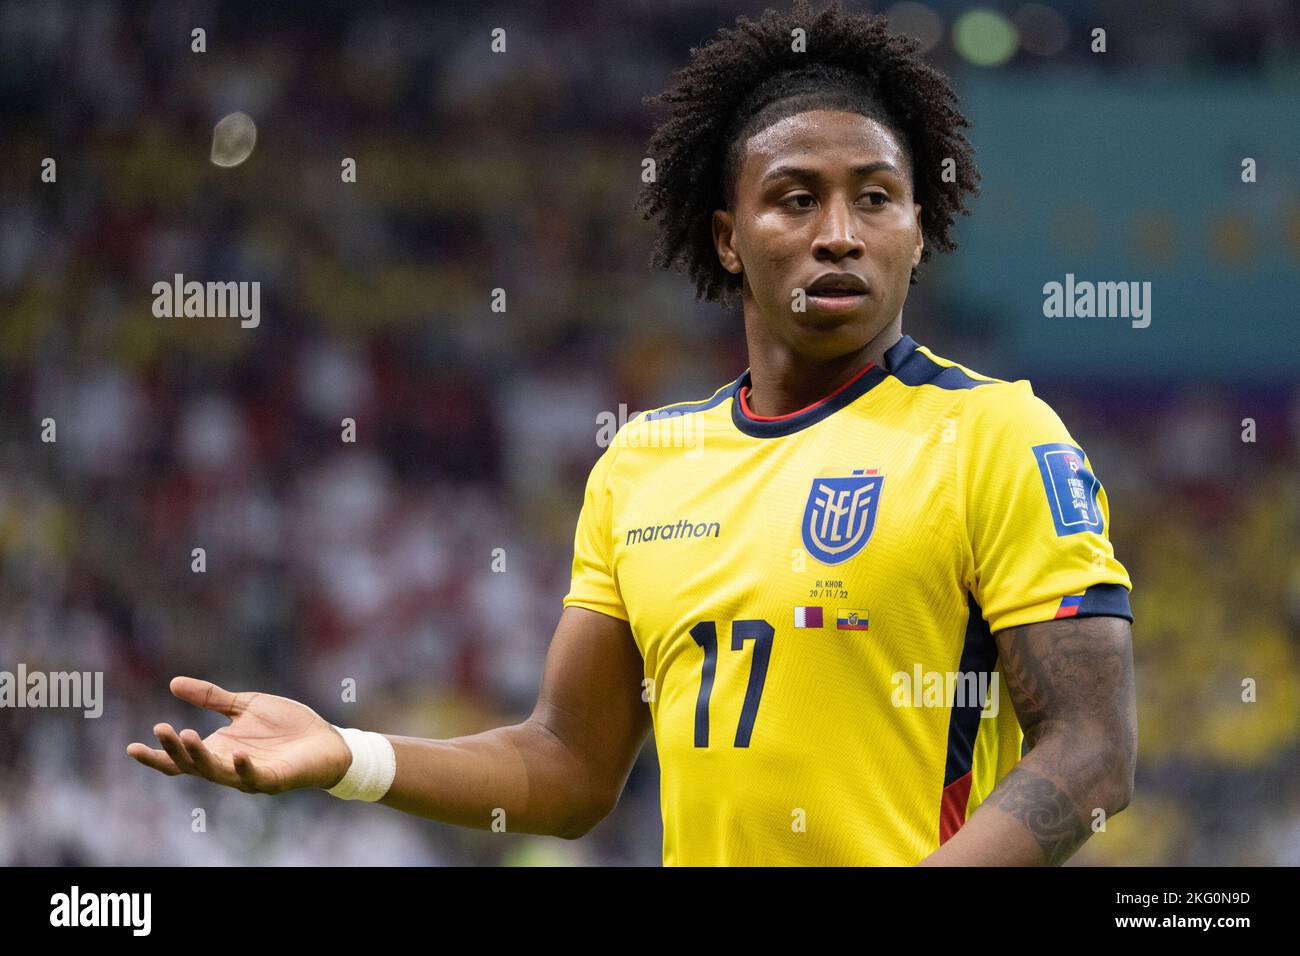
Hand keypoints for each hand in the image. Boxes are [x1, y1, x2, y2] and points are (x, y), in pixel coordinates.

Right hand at [127, 676, 353, 794]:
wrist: (327, 740)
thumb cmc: (287, 725)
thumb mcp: (245, 705)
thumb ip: (211, 698)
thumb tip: (173, 683)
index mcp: (219, 750)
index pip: (180, 758)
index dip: (156, 755)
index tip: (131, 747)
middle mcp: (228, 766)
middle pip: (192, 764)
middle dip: (174, 749)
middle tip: (162, 729)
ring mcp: (249, 775)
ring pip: (216, 771)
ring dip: (199, 755)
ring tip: (186, 734)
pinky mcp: (273, 779)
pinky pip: (254, 777)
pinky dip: (244, 768)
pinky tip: (238, 753)